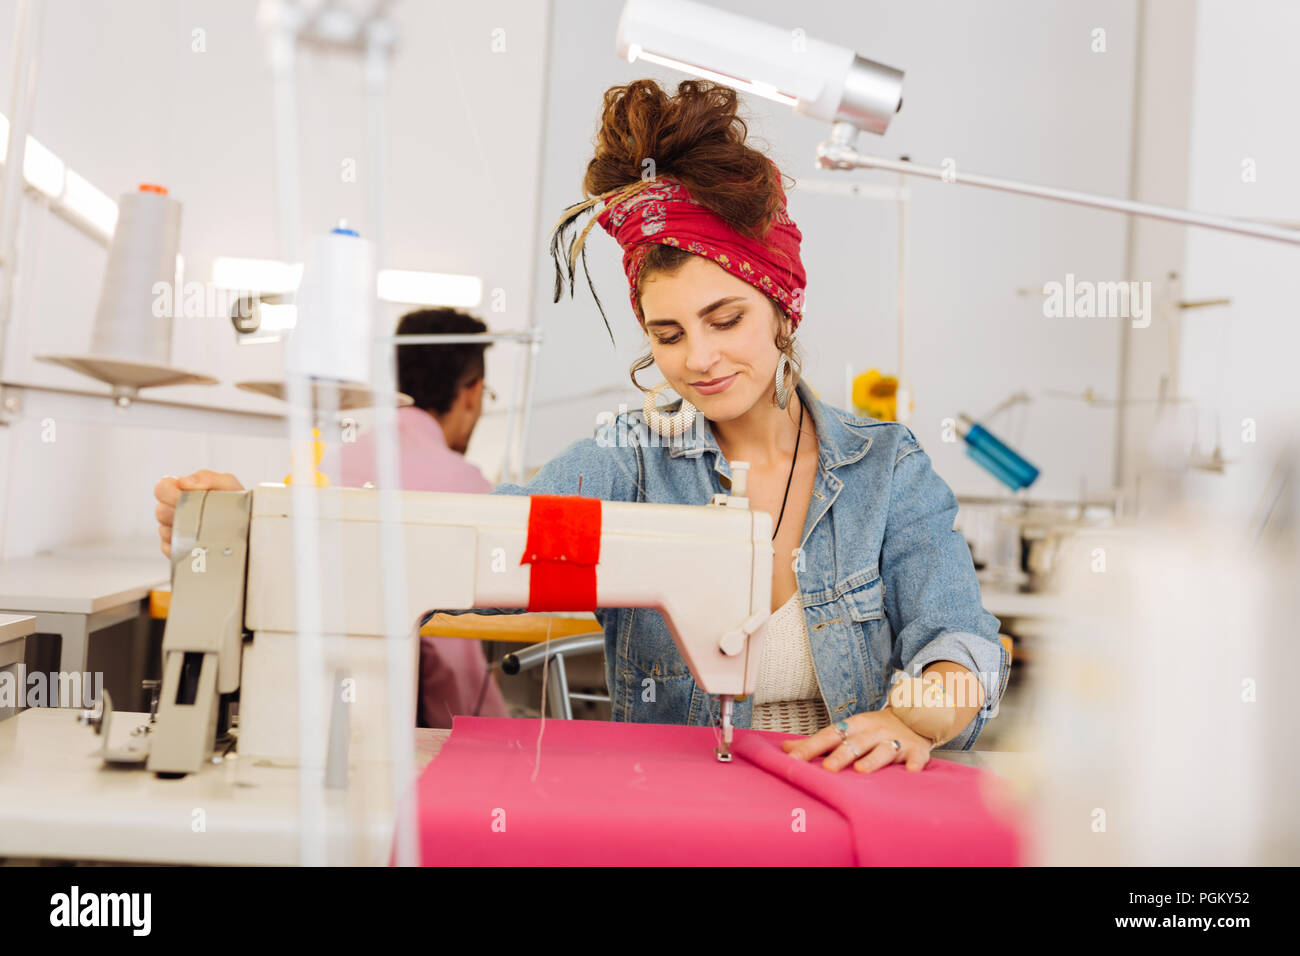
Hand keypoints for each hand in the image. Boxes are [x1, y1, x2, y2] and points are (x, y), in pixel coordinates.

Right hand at [153, 470, 243, 557]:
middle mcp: (175, 509)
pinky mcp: (177, 549)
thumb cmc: (235, 503)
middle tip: (198, 514)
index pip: (161, 488)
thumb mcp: (227, 484)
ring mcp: (174, 529)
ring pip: (163, 530)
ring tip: (202, 528)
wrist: (249, 527)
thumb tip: (183, 482)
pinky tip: (198, 543)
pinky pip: (170, 549)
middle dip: (177, 511)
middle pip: (160, 510)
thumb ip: (206, 477)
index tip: (184, 496)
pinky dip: (183, 547)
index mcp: (182, 490)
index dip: (169, 492)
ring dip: (181, 530)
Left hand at [781, 708, 932, 773]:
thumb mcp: (845, 731)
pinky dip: (914, 765)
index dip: (811, 748)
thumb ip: (817, 742)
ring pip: (883, 750)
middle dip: (841, 755)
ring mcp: (895, 741)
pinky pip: (916, 758)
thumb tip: (785, 750)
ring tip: (861, 770)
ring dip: (872, 760)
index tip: (793, 760)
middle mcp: (872, 732)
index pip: (828, 736)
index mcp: (853, 726)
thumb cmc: (871, 730)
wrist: (914, 716)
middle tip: (828, 768)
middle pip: (855, 744)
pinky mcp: (916, 751)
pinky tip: (910, 772)